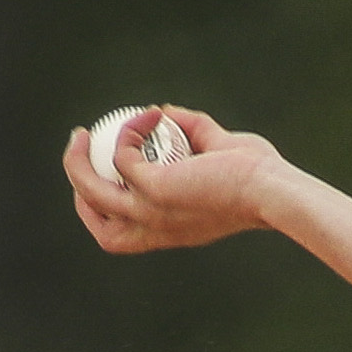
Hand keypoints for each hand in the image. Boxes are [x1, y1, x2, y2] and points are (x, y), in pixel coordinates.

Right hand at [60, 106, 287, 253]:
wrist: (275, 189)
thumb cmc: (261, 177)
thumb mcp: (221, 154)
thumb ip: (196, 132)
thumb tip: (166, 113)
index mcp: (171, 232)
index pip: (123, 237)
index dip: (101, 213)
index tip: (100, 176)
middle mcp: (159, 231)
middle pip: (100, 228)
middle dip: (80, 189)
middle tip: (81, 151)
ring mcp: (153, 213)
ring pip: (93, 195)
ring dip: (76, 164)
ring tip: (81, 134)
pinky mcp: (155, 191)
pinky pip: (122, 157)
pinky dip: (128, 132)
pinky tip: (146, 116)